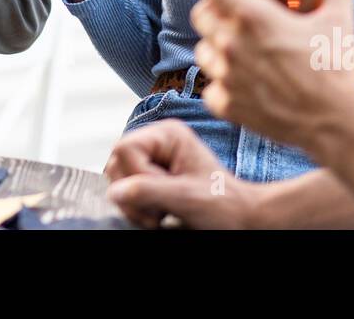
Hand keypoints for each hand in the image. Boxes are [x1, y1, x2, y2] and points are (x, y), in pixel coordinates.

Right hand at [103, 119, 256, 228]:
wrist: (239, 218)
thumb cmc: (222, 205)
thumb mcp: (185, 198)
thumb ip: (148, 191)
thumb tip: (114, 191)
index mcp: (168, 134)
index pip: (125, 148)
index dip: (135, 175)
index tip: (161, 192)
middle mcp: (158, 141)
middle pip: (117, 163)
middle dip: (133, 193)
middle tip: (160, 210)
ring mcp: (153, 159)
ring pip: (118, 180)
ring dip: (135, 203)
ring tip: (162, 213)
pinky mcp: (152, 176)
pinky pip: (127, 190)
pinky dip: (138, 207)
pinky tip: (159, 213)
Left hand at [190, 0, 353, 155]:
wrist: (335, 122)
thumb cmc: (335, 67)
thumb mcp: (340, 19)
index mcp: (252, 15)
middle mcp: (231, 42)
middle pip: (200, 15)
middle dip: (211, 9)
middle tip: (228, 13)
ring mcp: (225, 76)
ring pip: (202, 51)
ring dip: (215, 47)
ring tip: (236, 50)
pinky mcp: (226, 105)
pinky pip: (211, 88)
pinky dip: (222, 85)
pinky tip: (241, 84)